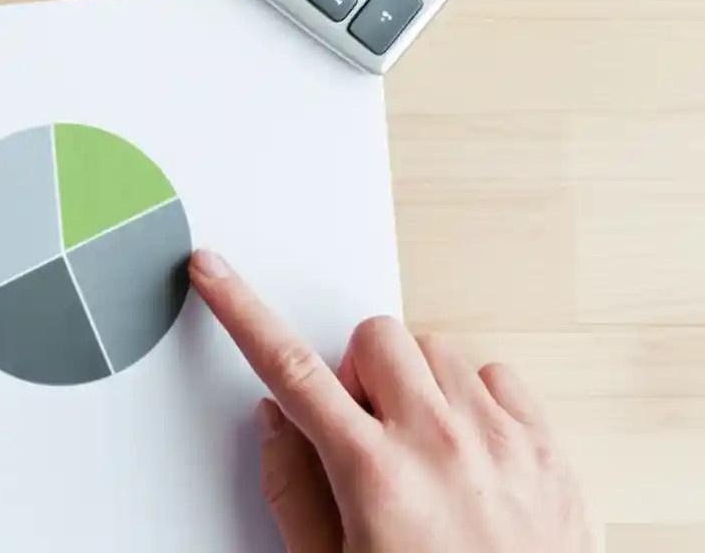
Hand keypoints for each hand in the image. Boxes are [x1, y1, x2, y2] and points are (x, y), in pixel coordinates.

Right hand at [189, 251, 592, 552]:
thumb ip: (293, 488)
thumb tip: (277, 420)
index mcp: (374, 474)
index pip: (289, 370)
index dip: (241, 311)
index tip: (216, 274)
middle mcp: (440, 444)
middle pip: (374, 338)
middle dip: (356, 372)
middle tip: (361, 425)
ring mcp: (500, 440)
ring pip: (436, 349)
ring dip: (413, 385)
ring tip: (418, 445)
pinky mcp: (546, 447)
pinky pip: (496, 375)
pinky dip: (471, 400)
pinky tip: (464, 448)